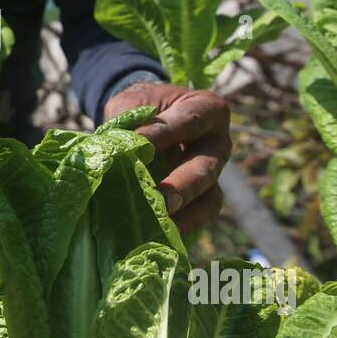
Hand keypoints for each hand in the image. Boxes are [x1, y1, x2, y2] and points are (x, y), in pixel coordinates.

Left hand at [103, 81, 230, 237]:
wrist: (146, 120)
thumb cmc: (142, 108)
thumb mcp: (135, 103)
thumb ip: (131, 120)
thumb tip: (118, 149)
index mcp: (206, 109)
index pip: (189, 121)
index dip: (165, 134)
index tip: (139, 145)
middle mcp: (218, 143)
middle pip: (205, 166)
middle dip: (183, 184)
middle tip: (162, 198)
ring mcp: (215, 174)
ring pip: (210, 197)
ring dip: (186, 213)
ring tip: (163, 224)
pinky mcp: (205, 197)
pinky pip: (202, 215)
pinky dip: (185, 226)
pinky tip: (165, 234)